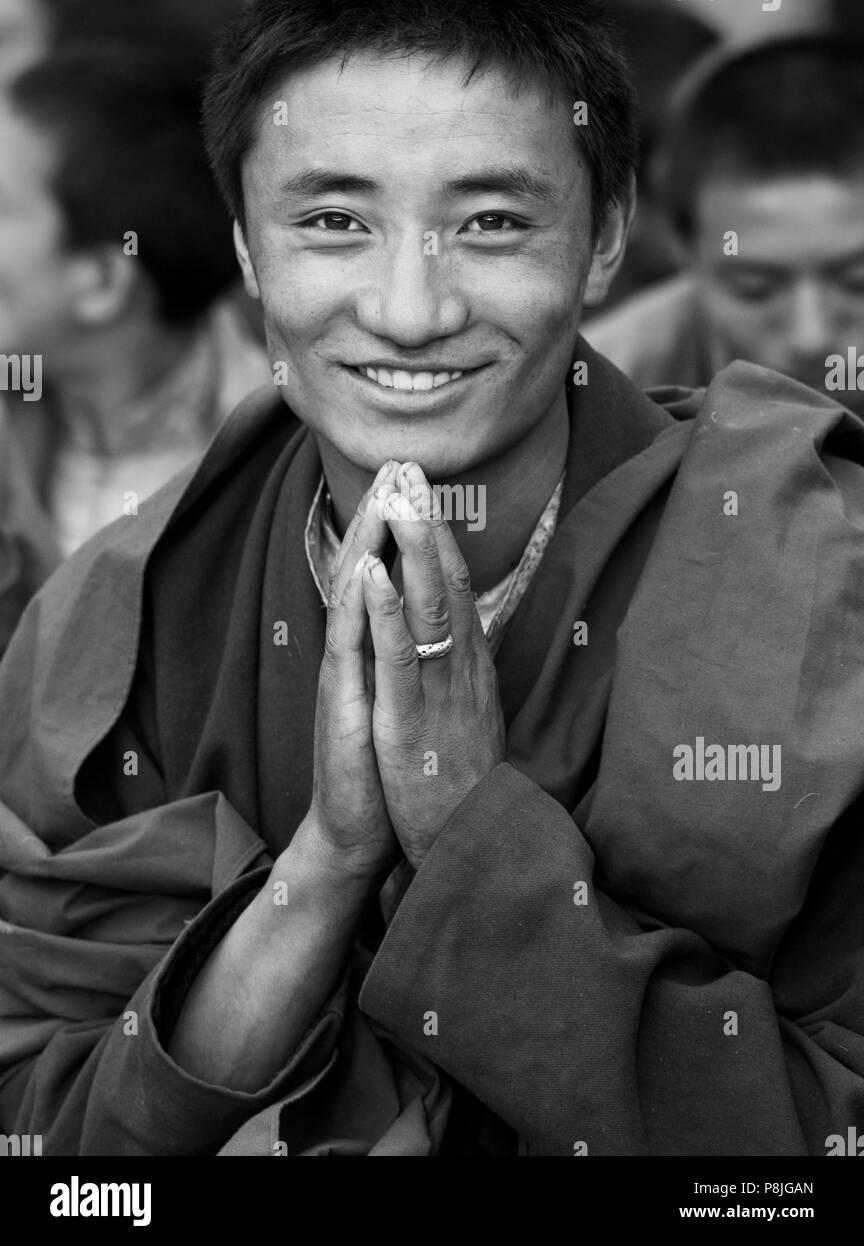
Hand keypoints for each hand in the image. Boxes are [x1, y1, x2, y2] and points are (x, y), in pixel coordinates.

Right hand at [306, 460, 399, 877]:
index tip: (419, 480)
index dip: (403, 526)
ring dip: (370, 539)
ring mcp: (346, 674)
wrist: (356, 829)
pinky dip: (363, 602)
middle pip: (367, 568)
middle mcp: (356, 652)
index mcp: (375, 648)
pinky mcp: (343, 704)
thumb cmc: (386, 765)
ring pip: (356, 594)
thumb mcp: (403, 700)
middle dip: (385, 514)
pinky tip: (369, 566)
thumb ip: (412, 658)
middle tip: (399, 462)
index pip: (388, 574)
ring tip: (383, 490)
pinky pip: (355, 645)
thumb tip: (434, 623)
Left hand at [361, 462, 505, 867]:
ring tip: (398, 494)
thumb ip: (465, 677)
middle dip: (429, 523)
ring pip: (428, 606)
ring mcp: (439, 692)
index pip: (458, 590)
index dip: (442, 538)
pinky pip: (400, 655)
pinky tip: (374, 570)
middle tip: (413, 468)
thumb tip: (460, 639)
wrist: (467, 851)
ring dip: (412, 546)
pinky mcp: (410, 720)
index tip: (427, 492)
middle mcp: (462, 670)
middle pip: (448, 582)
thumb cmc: (463, 787)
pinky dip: (386, 609)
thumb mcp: (470, 720)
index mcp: (471, 669)